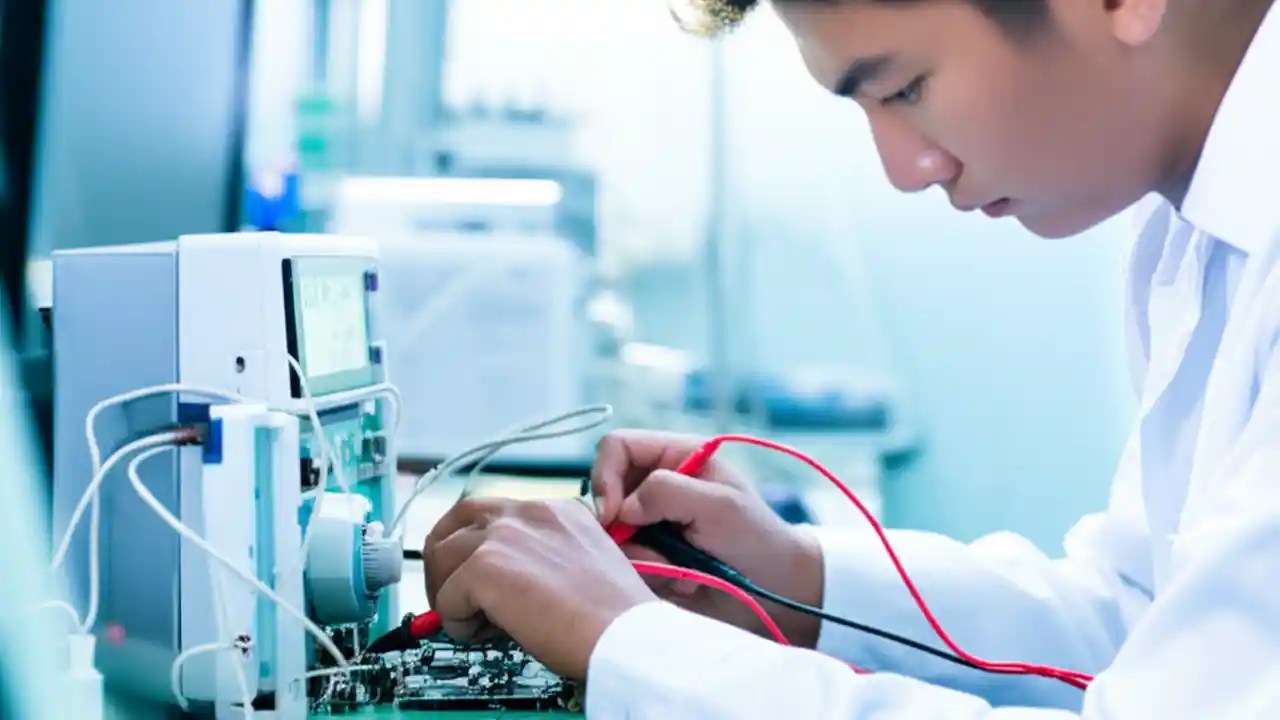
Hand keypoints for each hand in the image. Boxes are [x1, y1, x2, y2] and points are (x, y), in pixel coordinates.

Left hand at [423, 497, 656, 680]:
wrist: (624, 635)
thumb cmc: (613, 616)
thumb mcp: (581, 563)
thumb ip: (541, 557)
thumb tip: (500, 582)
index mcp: (554, 509)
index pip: (492, 512)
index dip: (478, 547)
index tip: (481, 578)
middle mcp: (526, 512)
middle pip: (456, 520)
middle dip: (445, 558)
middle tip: (452, 595)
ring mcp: (504, 536)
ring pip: (440, 556)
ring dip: (447, 593)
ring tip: (476, 622)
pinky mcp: (485, 567)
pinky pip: (445, 598)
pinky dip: (456, 623)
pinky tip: (485, 634)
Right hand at [591, 429, 823, 646]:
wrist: (776, 592)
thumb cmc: (757, 538)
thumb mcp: (719, 506)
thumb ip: (667, 492)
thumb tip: (622, 509)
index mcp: (674, 456)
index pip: (616, 447)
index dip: (604, 476)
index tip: (613, 514)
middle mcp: (656, 486)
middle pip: (604, 494)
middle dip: (619, 526)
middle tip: (649, 550)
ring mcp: (651, 524)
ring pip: (611, 535)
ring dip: (641, 556)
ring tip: (678, 570)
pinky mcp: (650, 557)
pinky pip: (625, 564)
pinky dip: (648, 576)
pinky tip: (682, 582)